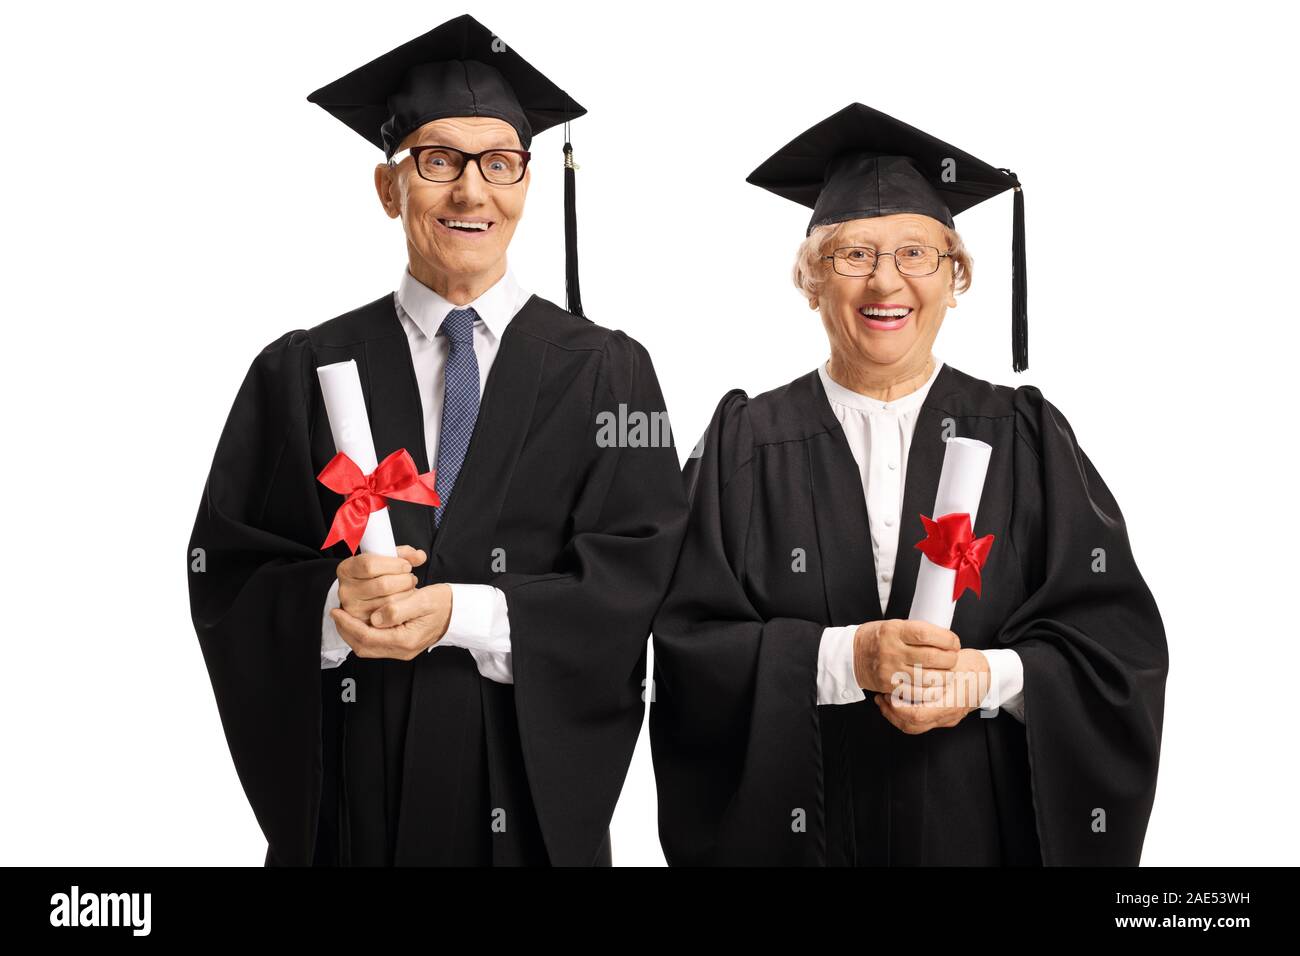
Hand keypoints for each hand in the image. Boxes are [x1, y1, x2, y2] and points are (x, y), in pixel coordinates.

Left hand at [330, 582, 452, 660]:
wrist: (457, 612)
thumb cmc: (443, 603)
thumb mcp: (423, 600)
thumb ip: (398, 609)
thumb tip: (375, 618)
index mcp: (406, 640)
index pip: (368, 637)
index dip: (349, 625)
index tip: (337, 612)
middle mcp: (402, 650)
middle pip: (363, 648)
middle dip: (346, 631)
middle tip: (336, 614)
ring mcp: (401, 651)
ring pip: (367, 648)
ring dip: (352, 633)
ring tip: (344, 618)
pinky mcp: (400, 647)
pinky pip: (374, 645)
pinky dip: (362, 634)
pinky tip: (359, 621)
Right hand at [335, 545, 424, 621]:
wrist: (366, 596)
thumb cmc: (377, 574)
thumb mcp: (385, 559)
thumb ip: (403, 554)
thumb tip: (420, 556)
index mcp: (346, 569)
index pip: (369, 565)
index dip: (393, 564)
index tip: (406, 565)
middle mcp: (345, 590)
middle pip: (382, 584)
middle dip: (404, 580)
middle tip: (411, 578)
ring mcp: (353, 609)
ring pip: (389, 601)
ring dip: (406, 593)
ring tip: (409, 588)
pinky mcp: (364, 623)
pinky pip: (391, 616)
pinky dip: (403, 607)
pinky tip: (405, 600)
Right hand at [852, 618, 960, 694]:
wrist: (853, 654)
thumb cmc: (877, 638)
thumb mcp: (894, 626)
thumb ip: (916, 632)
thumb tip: (946, 640)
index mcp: (894, 630)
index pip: (926, 634)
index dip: (946, 639)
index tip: (953, 642)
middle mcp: (892, 650)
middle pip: (931, 657)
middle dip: (950, 658)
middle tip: (953, 657)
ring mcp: (890, 670)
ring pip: (927, 678)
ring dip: (945, 676)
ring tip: (948, 672)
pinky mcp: (890, 686)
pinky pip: (917, 693)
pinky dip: (931, 691)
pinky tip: (936, 686)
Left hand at [874, 647, 991, 734]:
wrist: (992, 676)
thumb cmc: (973, 667)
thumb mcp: (954, 662)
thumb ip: (932, 665)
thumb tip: (906, 662)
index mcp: (950, 703)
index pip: (918, 715)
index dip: (898, 707)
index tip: (889, 693)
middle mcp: (948, 715)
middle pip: (912, 725)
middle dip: (892, 714)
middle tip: (881, 698)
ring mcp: (946, 719)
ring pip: (915, 727)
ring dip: (896, 716)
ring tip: (885, 700)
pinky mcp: (944, 717)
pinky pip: (921, 722)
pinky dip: (906, 714)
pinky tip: (899, 701)